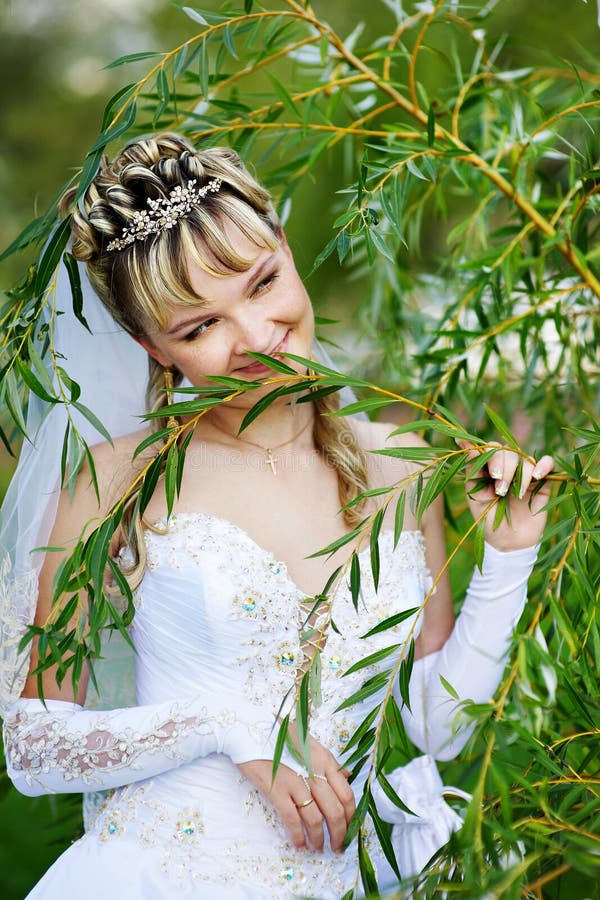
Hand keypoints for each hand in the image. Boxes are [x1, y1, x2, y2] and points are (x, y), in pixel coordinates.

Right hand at [237, 733, 354, 852]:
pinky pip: (292, 819)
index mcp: (325, 760)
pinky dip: (298, 836)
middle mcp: (314, 771)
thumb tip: (347, 776)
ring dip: (318, 839)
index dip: (350, 818)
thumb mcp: (311, 745)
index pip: (347, 795)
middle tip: (337, 847)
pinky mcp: (277, 789)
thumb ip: (329, 762)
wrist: (251, 729)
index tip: (349, 830)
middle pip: (335, 811)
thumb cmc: (281, 738)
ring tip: (317, 849)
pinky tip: (299, 845)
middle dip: (339, 835)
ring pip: (315, 819)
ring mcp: (296, 781)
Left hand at [457, 439, 553, 550]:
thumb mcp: (476, 496)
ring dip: (519, 474)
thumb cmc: (488, 520)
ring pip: (524, 458)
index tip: (492, 473)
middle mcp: (506, 467)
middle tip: (500, 489)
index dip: (490, 455)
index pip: (489, 449)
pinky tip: (537, 476)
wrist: (508, 543)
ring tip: (514, 494)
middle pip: (507, 451)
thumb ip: (473, 470)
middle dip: (503, 468)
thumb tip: (464, 443)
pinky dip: (544, 465)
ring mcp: (524, 473)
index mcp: (487, 468)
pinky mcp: (542, 482)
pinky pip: (547, 463)